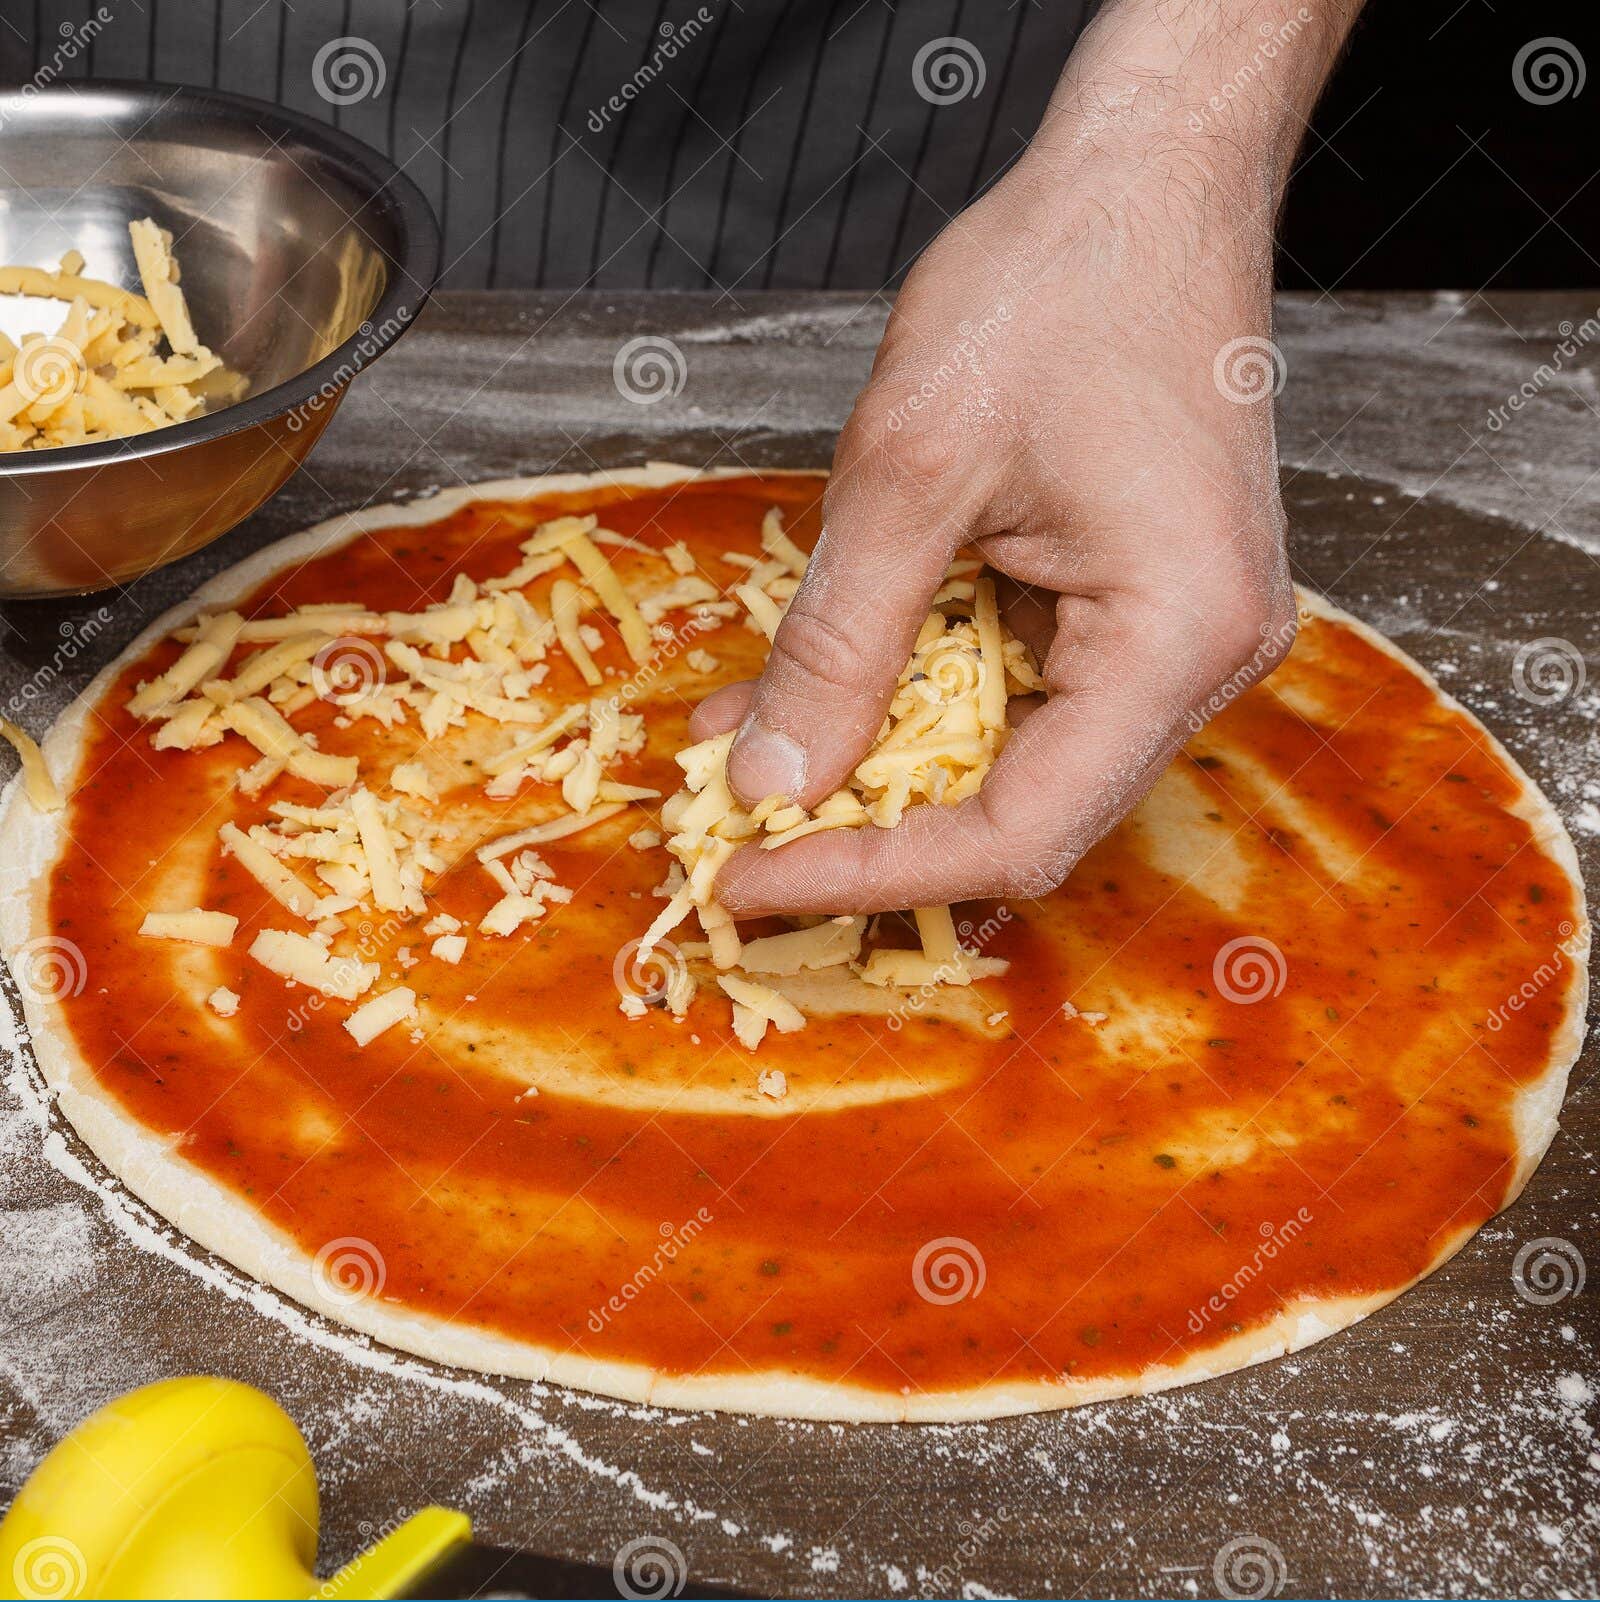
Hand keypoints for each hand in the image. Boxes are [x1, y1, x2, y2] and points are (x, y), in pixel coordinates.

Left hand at [691, 0, 1358, 915]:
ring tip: (748, 757)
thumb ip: (837, 646)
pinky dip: (908, 698)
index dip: (873, 873)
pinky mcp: (1135, 610)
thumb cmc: (1056, 285)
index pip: (1019, 834)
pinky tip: (812, 690)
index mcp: (1177, 638)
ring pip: (1006, 761)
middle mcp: (1202, 662)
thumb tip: (773, 788)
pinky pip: (1012, 693)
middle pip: (1018, 813)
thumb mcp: (910, 470)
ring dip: (873, 764)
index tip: (750, 876)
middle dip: (864, 827)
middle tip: (735, 832)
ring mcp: (1176, 640)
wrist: (1146, 183)